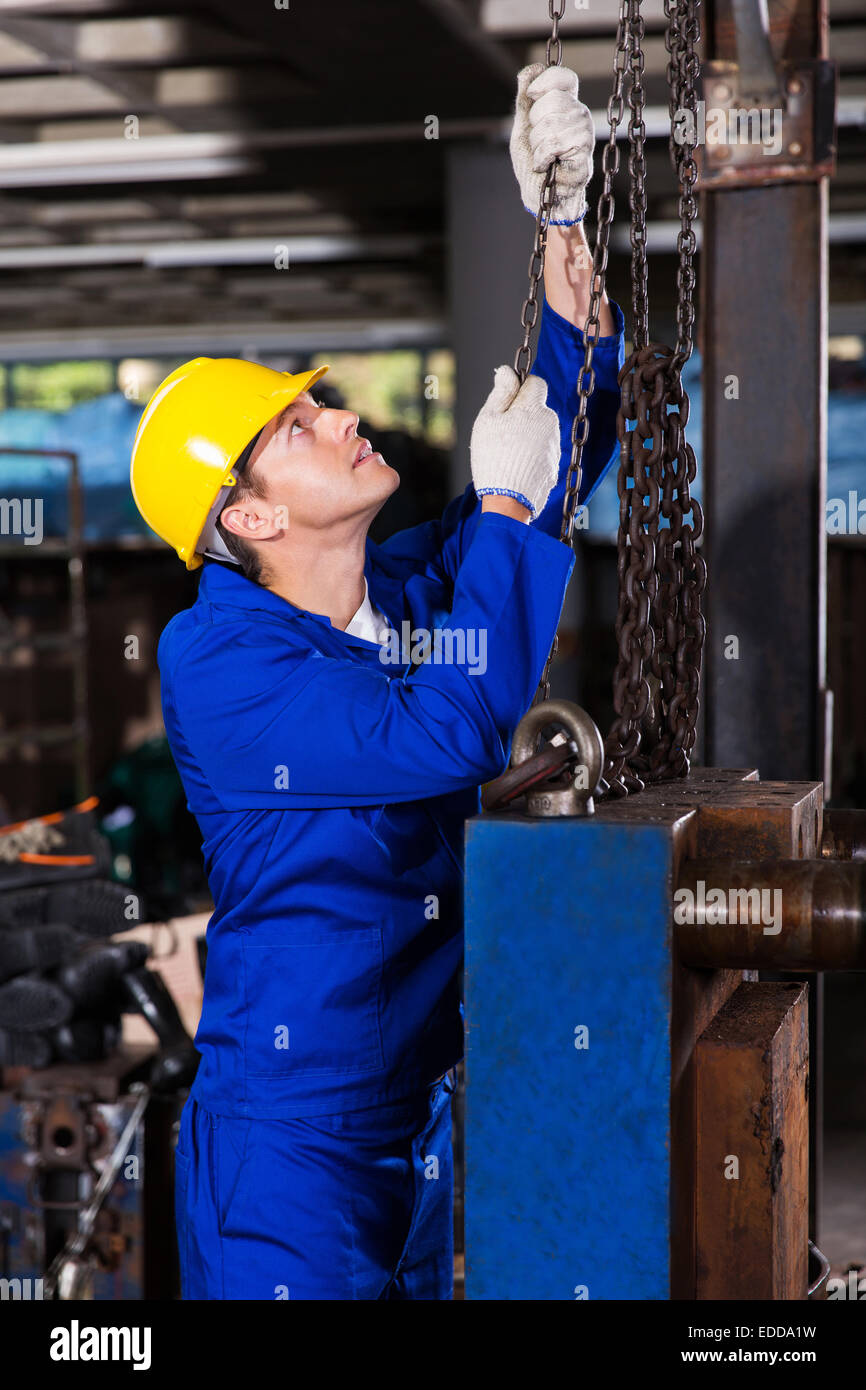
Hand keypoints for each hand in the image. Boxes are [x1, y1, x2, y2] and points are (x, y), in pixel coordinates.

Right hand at [470, 366, 559, 521]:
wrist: (509, 501)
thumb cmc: (493, 458)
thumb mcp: (488, 420)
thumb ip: (501, 392)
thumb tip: (507, 371)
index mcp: (533, 408)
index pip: (536, 383)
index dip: (521, 387)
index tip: (507, 400)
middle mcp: (550, 424)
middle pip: (538, 408)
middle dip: (522, 414)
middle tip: (501, 431)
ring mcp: (554, 446)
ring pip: (541, 430)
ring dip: (527, 434)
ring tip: (507, 452)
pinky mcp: (554, 465)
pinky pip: (543, 450)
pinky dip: (532, 453)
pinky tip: (516, 465)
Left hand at [510, 63, 594, 225]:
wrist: (540, 195)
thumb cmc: (534, 164)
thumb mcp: (523, 128)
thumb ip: (525, 100)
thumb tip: (528, 70)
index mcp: (567, 105)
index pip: (564, 77)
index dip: (546, 82)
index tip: (533, 96)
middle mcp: (579, 115)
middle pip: (553, 99)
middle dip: (535, 124)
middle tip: (539, 141)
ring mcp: (585, 133)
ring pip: (552, 122)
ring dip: (537, 144)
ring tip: (543, 156)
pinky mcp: (584, 152)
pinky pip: (555, 143)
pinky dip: (542, 157)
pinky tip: (545, 165)